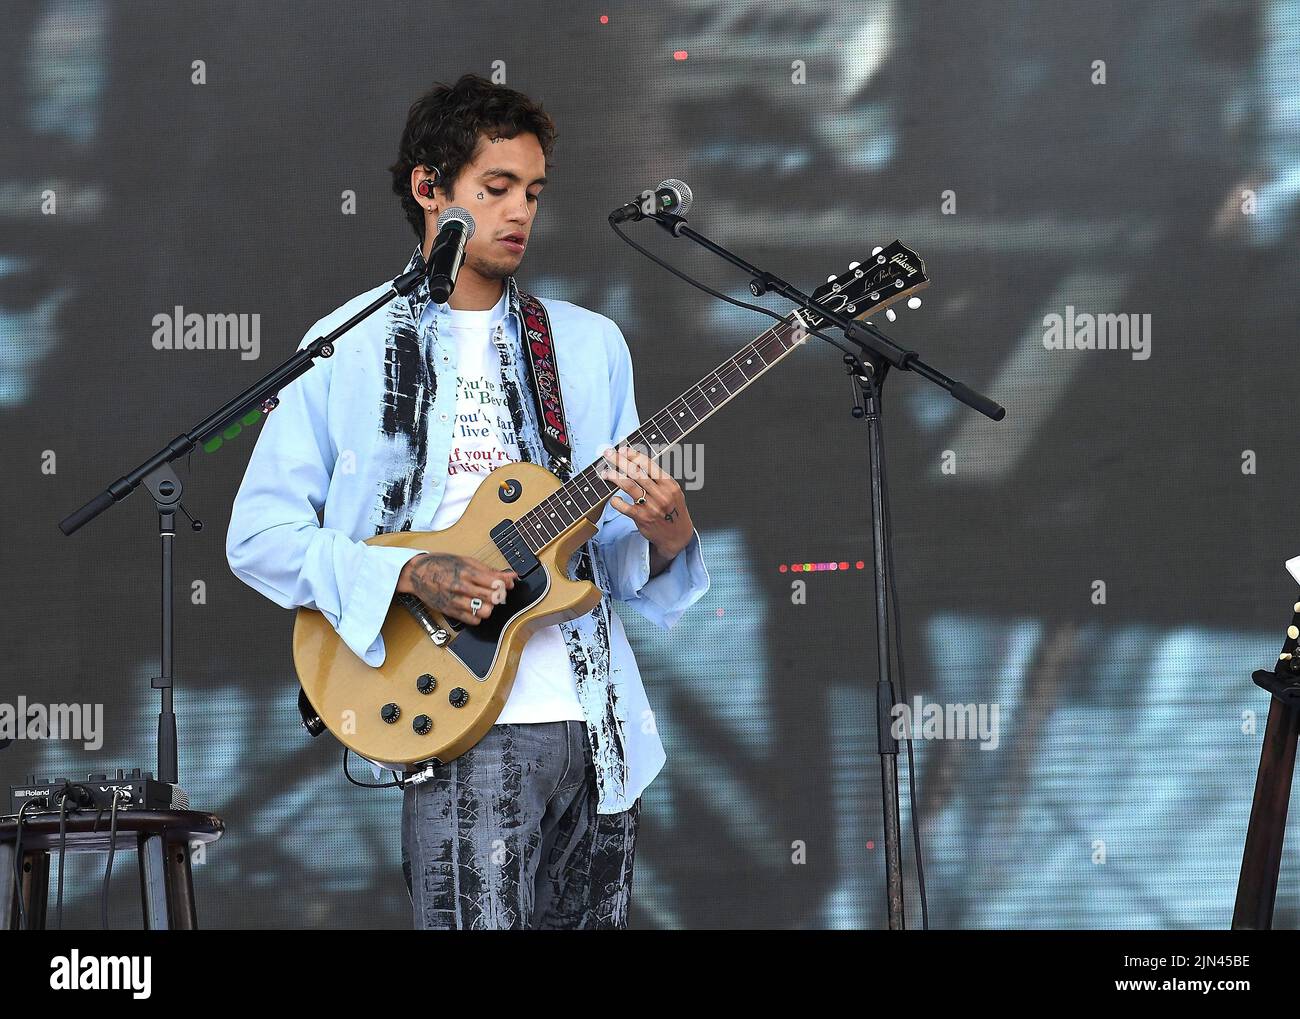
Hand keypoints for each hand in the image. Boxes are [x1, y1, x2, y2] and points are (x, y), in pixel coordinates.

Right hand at [397, 553, 516, 625]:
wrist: (417, 574)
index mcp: (466, 572)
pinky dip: (478, 616)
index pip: (493, 581)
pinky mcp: (450, 611)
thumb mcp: (465, 560)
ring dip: (489, 607)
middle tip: (499, 593)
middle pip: (491, 598)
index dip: (505, 583)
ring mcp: (455, 601)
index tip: (509, 583)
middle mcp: (461, 587)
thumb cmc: (440, 565)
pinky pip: (472, 620)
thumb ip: (488, 570)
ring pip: (483, 611)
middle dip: (499, 596)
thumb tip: (509, 575)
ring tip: (486, 601)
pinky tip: (476, 608)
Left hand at [599, 445, 693, 560]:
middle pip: (636, 472)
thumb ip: (658, 479)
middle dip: (620, 461)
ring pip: (629, 486)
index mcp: (669, 485)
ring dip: (614, 477)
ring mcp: (651, 506)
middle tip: (608, 454)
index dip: (634, 455)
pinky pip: (624, 507)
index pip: (649, 465)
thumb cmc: (673, 510)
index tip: (623, 450)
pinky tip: (613, 498)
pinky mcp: (642, 518)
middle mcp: (660, 494)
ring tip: (605, 472)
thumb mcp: (673, 492)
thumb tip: (638, 462)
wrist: (677, 536)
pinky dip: (616, 501)